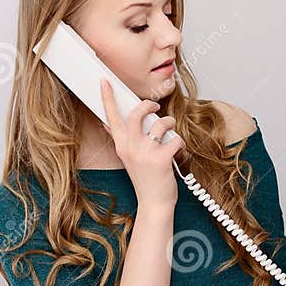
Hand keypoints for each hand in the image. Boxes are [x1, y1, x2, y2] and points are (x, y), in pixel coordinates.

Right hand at [99, 79, 184, 206]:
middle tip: (155, 107)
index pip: (112, 117)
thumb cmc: (145, 179)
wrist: (154, 203)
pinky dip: (180, 142)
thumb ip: (120, 140)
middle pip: (137, 113)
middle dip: (149, 105)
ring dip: (170, 124)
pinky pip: (176, 139)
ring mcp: (145, 153)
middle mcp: (130, 147)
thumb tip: (107, 124)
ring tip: (171, 132)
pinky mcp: (161, 159)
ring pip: (161, 123)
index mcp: (121, 145)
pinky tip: (178, 150)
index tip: (105, 82)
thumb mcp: (127, 158)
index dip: (108, 98)